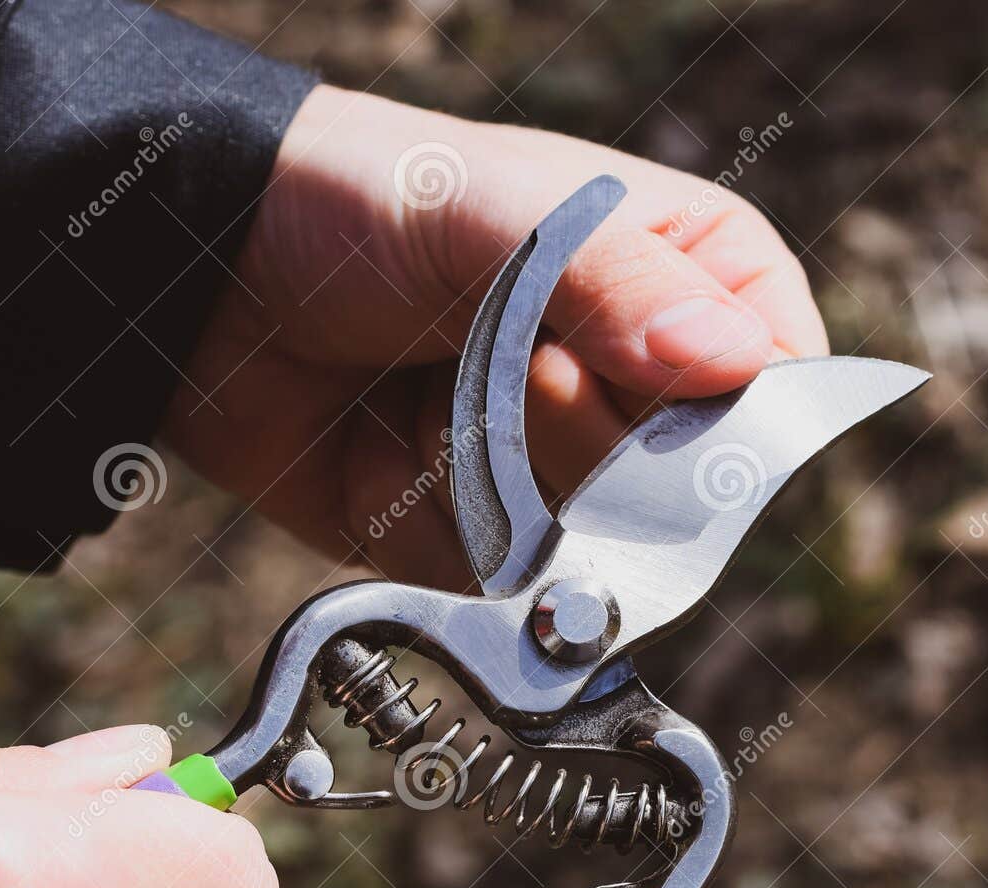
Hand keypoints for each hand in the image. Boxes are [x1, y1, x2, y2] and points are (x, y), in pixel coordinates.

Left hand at [165, 85, 827, 586]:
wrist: (210, 277)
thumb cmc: (365, 205)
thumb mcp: (496, 214)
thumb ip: (618, 281)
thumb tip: (733, 364)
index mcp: (687, 280)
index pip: (776, 383)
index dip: (715, 412)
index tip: (639, 387)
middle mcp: (641, 386)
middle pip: (682, 488)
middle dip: (568, 432)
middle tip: (492, 353)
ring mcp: (564, 470)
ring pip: (590, 546)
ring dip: (489, 474)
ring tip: (424, 387)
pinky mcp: (489, 539)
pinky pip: (501, 582)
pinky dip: (434, 525)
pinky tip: (391, 446)